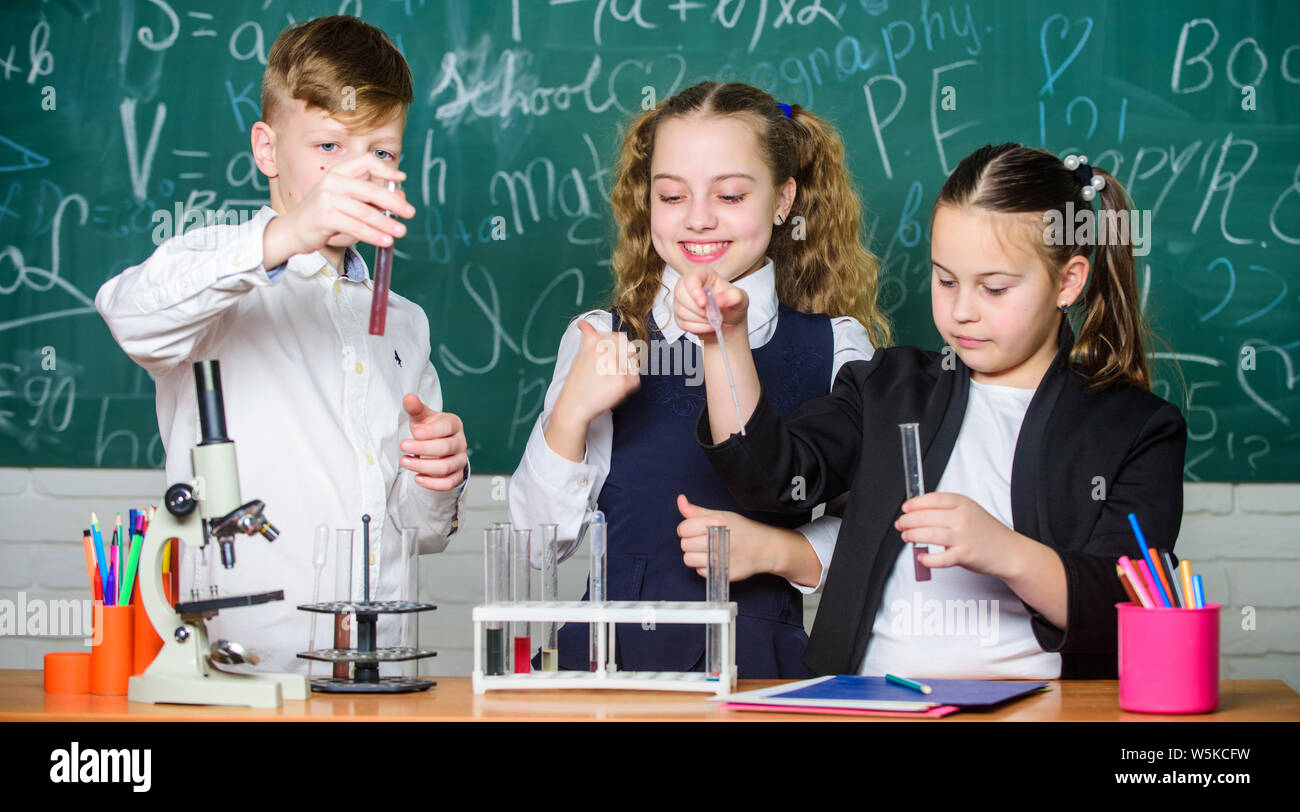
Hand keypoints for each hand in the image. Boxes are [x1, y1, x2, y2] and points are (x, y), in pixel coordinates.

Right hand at [263, 153, 413, 266]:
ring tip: (400, 231)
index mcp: (338, 172)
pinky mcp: (324, 217)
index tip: (402, 178)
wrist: (293, 231)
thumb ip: (371, 199)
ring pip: (365, 212)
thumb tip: (401, 198)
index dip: (385, 168)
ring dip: (386, 223)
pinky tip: (385, 241)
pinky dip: (373, 235)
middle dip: (393, 202)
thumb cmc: (324, 216)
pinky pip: (355, 227)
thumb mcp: (347, 202)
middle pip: (370, 190)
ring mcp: (327, 199)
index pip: (365, 161)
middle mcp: (332, 181)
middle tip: (410, 213)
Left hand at [399, 394, 466, 490]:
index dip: (431, 431)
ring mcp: (460, 460)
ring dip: (423, 466)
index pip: (447, 427)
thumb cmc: (428, 430)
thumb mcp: (421, 417)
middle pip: (445, 448)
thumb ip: (415, 408)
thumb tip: (408, 397)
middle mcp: (460, 442)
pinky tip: (417, 478)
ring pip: (446, 467)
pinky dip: (433, 483)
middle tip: (403, 447)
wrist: (437, 445)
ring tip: (405, 461)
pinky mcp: (457, 475)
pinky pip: (449, 483)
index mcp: (454, 424)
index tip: (414, 432)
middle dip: (422, 448)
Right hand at [552, 319, 640, 426]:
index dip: (618, 347)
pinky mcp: (623, 382)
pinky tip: (614, 387)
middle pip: (629, 347)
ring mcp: (616, 367)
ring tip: (611, 379)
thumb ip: (587, 336)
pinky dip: (629, 383)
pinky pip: (636, 377)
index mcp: (594, 342)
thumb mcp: (580, 354)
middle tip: (612, 369)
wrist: (574, 406)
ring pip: (634, 362)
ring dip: (627, 370)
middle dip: (624, 357)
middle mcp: (605, 352)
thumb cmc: (577, 382)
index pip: (620, 337)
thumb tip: (584, 323)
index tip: (611, 356)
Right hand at [673, 268, 747, 340]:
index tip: (703, 303)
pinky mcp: (678, 315)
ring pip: (681, 310)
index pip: (691, 278)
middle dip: (698, 309)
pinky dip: (697, 328)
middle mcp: (688, 284)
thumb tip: (719, 300)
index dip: (695, 291)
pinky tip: (707, 325)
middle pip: (680, 294)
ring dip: (700, 320)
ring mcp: (681, 300)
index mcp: (703, 274)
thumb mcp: (741, 299)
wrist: (728, 322)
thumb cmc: (733, 306)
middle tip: (713, 314)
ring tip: (713, 320)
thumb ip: (734, 296)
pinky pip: (682, 323)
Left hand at [675, 494, 775, 580]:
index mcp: (716, 522)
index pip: (683, 528)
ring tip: (708, 551)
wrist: (764, 548)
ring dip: (695, 556)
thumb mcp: (721, 515)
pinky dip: (705, 567)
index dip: (686, 529)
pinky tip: (715, 560)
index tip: (695, 530)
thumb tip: (680, 500)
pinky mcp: (723, 573)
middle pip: (684, 545)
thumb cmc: (741, 530)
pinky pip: (700, 571)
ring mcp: (721, 558)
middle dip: (691, 542)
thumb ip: (697, 511)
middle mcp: (718, 540)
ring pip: (688, 560)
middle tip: (705, 540)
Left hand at [894, 492, 1021, 578]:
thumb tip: (918, 510)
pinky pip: (940, 558)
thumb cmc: (987, 532)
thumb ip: (948, 509)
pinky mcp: (965, 555)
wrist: (1009, 551)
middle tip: (901, 525)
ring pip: (928, 535)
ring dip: (912, 536)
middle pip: (926, 516)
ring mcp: (963, 536)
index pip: (933, 499)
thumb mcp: (970, 511)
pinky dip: (927, 558)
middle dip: (908, 521)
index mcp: (963, 504)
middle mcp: (962, 518)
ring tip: (906, 537)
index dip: (915, 503)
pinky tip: (921, 557)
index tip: (905, 508)